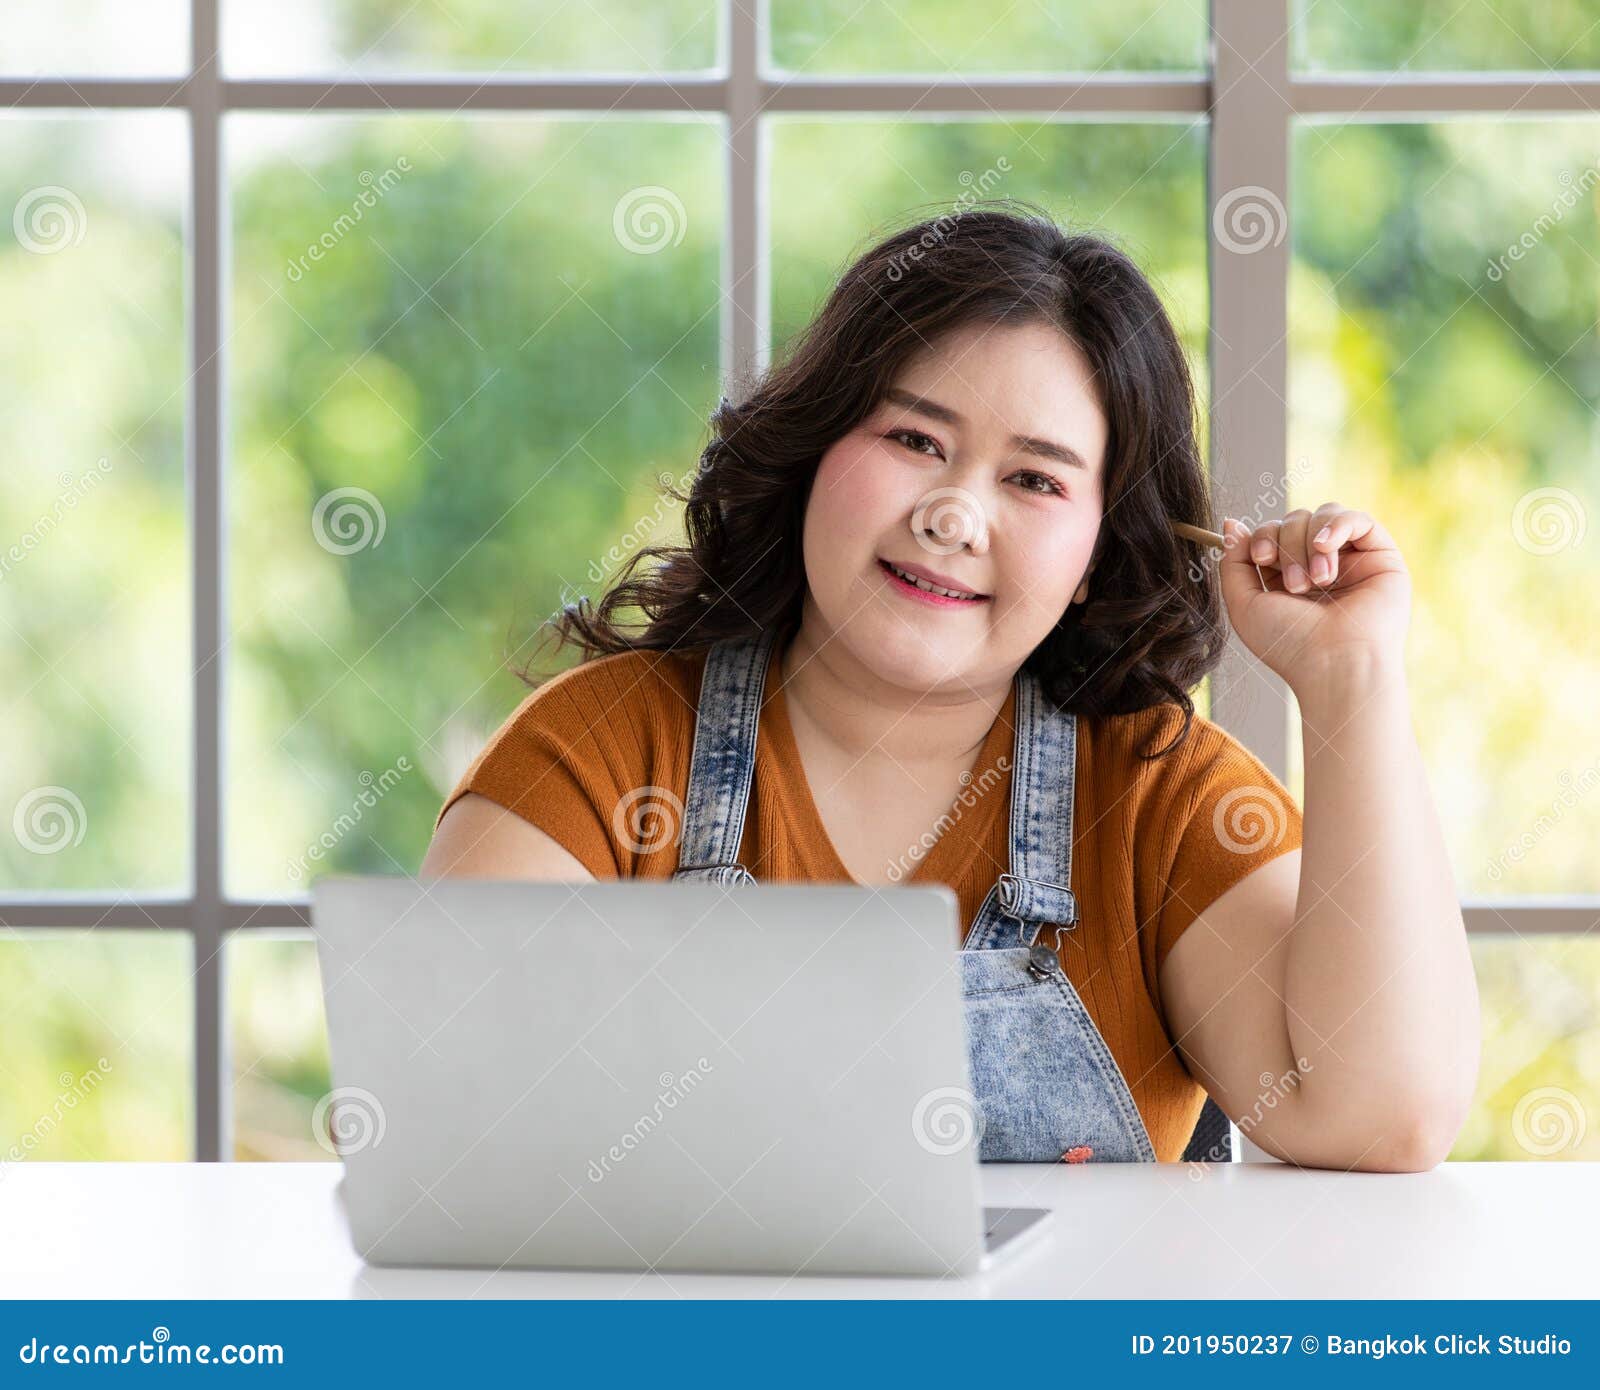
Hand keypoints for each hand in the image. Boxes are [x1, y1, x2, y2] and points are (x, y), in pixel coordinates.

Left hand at [1218, 505, 1410, 691]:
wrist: (1336, 663)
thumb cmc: (1289, 642)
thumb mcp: (1244, 604)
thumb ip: (1233, 562)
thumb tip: (1231, 523)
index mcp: (1288, 577)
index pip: (1272, 533)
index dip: (1263, 536)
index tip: (1262, 558)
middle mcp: (1319, 565)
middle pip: (1294, 521)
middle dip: (1287, 546)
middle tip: (1296, 586)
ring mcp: (1351, 560)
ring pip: (1323, 516)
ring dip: (1310, 544)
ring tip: (1318, 581)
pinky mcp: (1381, 556)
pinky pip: (1357, 519)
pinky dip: (1337, 525)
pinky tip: (1326, 547)